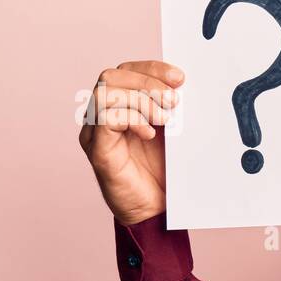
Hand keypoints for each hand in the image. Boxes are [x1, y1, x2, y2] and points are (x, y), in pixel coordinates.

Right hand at [79, 61, 183, 225]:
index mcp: (121, 107)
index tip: (180, 79)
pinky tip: (149, 134)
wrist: (156, 211)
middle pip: (111, 76)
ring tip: (164, 119)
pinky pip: (104, 120)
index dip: (152, 69)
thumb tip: (184, 85)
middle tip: (174, 101)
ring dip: (140, 100)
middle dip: (146, 82)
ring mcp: (96, 133)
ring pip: (104, 93)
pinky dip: (130, 119)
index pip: (127, 70)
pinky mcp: (98, 151)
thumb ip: (171, 109)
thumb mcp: (172, 133)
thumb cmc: (163, 173)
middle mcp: (103, 116)